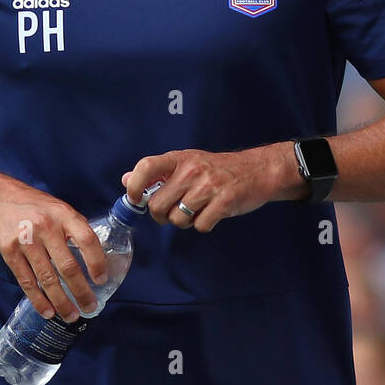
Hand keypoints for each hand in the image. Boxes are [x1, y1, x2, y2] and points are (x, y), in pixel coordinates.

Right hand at [0, 175, 107, 322]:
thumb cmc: (34, 206)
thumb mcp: (59, 208)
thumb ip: (75, 228)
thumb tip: (95, 256)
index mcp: (64, 215)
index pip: (87, 240)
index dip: (96, 262)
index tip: (101, 280)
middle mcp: (46, 227)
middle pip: (67, 266)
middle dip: (80, 291)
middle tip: (90, 307)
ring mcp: (26, 241)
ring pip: (47, 278)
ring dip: (61, 301)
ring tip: (71, 316)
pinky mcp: (9, 252)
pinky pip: (26, 281)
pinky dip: (38, 300)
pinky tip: (48, 311)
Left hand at [122, 143, 300, 232]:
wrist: (258, 170)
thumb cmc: (219, 169)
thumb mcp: (188, 163)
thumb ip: (158, 174)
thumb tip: (126, 180)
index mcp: (180, 158)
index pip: (146, 167)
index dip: (135, 186)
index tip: (136, 199)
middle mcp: (192, 169)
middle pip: (158, 205)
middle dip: (163, 216)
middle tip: (175, 211)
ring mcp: (209, 185)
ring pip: (178, 219)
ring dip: (185, 222)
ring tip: (198, 210)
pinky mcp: (224, 201)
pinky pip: (200, 226)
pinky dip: (204, 225)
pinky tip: (212, 214)